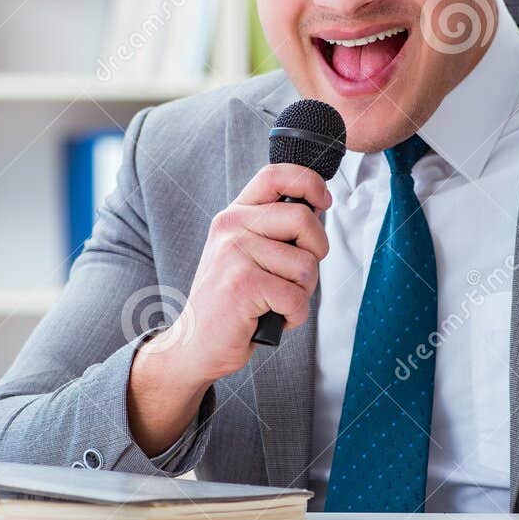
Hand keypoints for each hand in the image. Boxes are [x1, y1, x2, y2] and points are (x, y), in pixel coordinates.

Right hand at [126, 163, 330, 454]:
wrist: (195, 344)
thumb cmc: (231, 301)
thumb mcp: (244, 253)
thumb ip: (272, 228)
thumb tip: (318, 207)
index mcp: (234, 215)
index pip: (276, 175)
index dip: (309, 183)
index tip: (323, 203)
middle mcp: (231, 227)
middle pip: (304, 220)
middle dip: (315, 254)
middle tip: (294, 277)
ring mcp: (235, 254)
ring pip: (306, 265)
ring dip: (302, 292)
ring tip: (275, 301)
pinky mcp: (243, 285)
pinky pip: (297, 298)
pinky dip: (294, 317)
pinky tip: (271, 318)